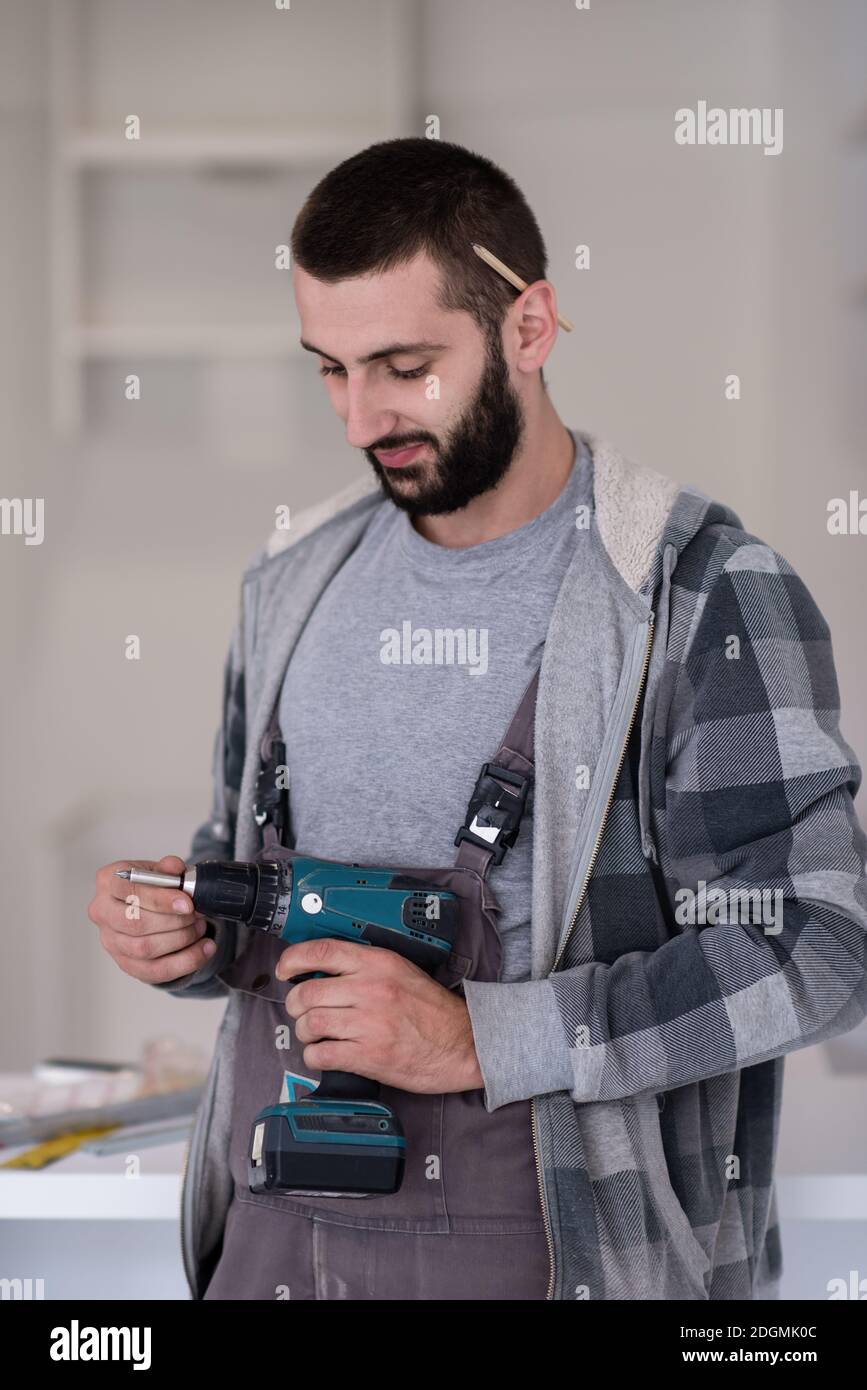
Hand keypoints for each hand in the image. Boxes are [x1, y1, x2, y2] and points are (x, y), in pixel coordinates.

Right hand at [88, 854, 213, 983]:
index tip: (187, 904)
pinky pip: (156, 970)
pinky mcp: (125, 963)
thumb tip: (174, 868)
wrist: (153, 907)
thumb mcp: (163, 870)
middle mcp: (102, 912)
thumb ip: (169, 868)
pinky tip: (204, 949)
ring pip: (144, 949)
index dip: (160, 900)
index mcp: (108, 881)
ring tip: (200, 928)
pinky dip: (186, 961)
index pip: (129, 891)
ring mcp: (111, 941)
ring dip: (180, 940)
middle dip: (173, 922)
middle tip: (196, 916)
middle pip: (135, 924)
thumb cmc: (155, 886)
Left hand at [275, 938, 483, 1093]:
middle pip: (308, 992)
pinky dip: (315, 1056)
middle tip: (302, 1010)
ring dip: (305, 1032)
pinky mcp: (368, 1055)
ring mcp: (369, 1024)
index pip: (323, 951)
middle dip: (296, 1004)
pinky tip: (326, 1053)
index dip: (294, 959)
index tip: (285, 969)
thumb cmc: (433, 1011)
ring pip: (310, 1024)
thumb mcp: (402, 972)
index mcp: (379, 964)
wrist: (463, 1044)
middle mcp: (372, 989)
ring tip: (315, 1034)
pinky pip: (321, 1054)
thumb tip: (323, 971)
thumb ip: (366, 967)